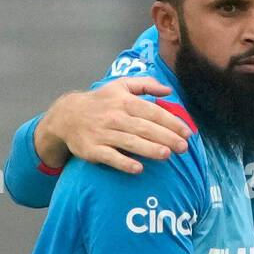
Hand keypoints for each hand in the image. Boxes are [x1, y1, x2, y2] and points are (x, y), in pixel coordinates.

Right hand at [35, 77, 193, 173]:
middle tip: (183, 148)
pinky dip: (124, 163)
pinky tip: (138, 169)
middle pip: (145, 128)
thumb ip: (145, 84)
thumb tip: (169, 90)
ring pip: (130, 142)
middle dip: (166, 137)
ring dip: (149, 149)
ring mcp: (103, 134)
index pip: (152, 112)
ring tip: (167, 154)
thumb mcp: (120, 85)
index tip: (187, 132)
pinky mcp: (93, 149)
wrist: (66, 116)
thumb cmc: (100, 101)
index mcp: (124, 101)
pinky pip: (110, 157)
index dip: (171, 122)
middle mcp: (115, 116)